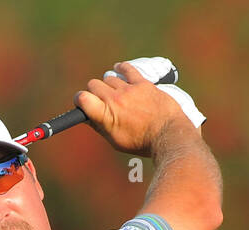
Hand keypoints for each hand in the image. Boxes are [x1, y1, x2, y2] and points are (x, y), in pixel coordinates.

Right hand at [75, 61, 192, 156]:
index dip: (80, 100)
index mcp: (105, 116)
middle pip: (94, 85)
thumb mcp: (116, 141)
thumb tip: (87, 117)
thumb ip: (100, 126)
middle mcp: (114, 100)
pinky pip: (127, 68)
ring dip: (109, 84)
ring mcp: (128, 90)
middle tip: (101, 100)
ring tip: (115, 92)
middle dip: (94, 92)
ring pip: (110, 78)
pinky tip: (118, 69)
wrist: (168, 135)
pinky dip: (121, 68)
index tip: (83, 102)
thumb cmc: (142, 143)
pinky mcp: (142, 83)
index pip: (82, 98)